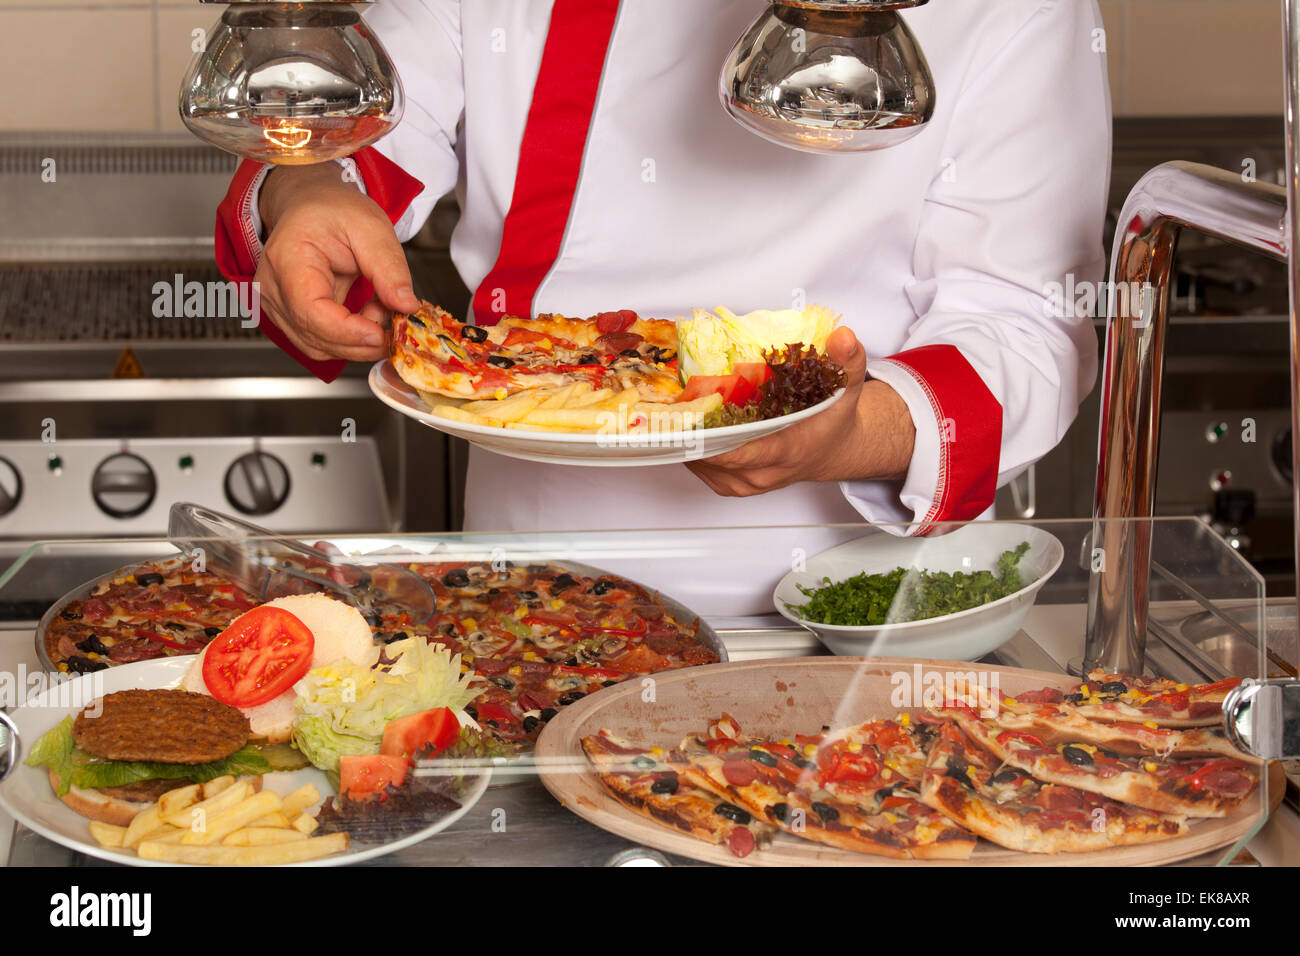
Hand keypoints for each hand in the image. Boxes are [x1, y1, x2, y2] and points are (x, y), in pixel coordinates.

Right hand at [254, 164, 420, 361]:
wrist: (310, 207)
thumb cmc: (332, 211)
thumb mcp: (371, 227)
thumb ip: (390, 268)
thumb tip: (406, 305)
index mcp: (288, 258)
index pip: (310, 311)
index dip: (348, 332)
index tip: (382, 334)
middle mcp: (273, 288)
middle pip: (314, 336)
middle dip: (361, 340)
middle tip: (395, 324)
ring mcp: (277, 306)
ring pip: (318, 346)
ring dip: (357, 342)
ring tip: (380, 309)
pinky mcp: (290, 317)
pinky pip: (320, 343)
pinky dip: (349, 340)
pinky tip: (367, 318)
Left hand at [686, 327, 915, 495]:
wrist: (833, 451)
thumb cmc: (833, 421)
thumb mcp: (847, 387)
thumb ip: (847, 362)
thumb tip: (843, 337)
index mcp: (787, 451)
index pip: (744, 453)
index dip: (712, 439)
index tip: (689, 421)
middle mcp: (763, 473)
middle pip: (714, 457)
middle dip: (691, 432)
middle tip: (672, 406)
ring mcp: (745, 482)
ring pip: (701, 464)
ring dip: (687, 438)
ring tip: (675, 410)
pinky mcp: (731, 484)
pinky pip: (700, 468)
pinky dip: (690, 447)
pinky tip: (685, 424)